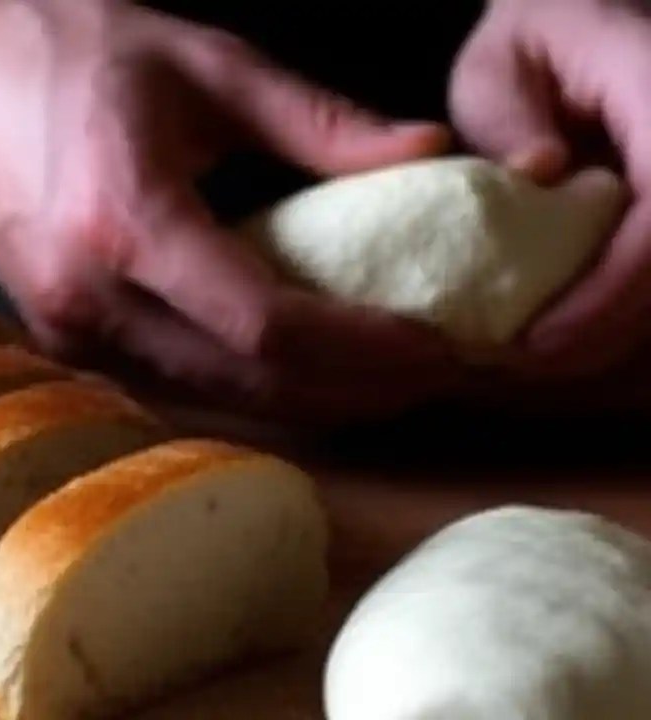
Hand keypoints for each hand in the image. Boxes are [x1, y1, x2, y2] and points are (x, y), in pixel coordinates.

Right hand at [0, 0, 455, 422]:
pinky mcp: (59, 340)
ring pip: (212, 400)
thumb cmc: (69, 52)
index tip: (439, 345)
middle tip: (434, 371)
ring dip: (306, 399)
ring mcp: (65, 331)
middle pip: (246, 384)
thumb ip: (318, 121)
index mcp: (126, 221)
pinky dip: (246, 384)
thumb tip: (427, 153)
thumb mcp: (205, 64)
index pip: (265, 325)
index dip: (364, 349)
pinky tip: (299, 363)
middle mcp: (88, 299)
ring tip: (383, 373)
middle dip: (353, 390)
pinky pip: (172, 384)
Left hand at [450, 0, 650, 376]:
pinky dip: (630, 340)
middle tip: (524, 375)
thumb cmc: (541, 43)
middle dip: (613, 342)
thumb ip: (512, 113)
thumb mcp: (505, 60)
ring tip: (537, 373)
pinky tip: (570, 355)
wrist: (593, 23)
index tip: (536, 343)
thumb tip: (539, 172)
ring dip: (622, 353)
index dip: (610, 292)